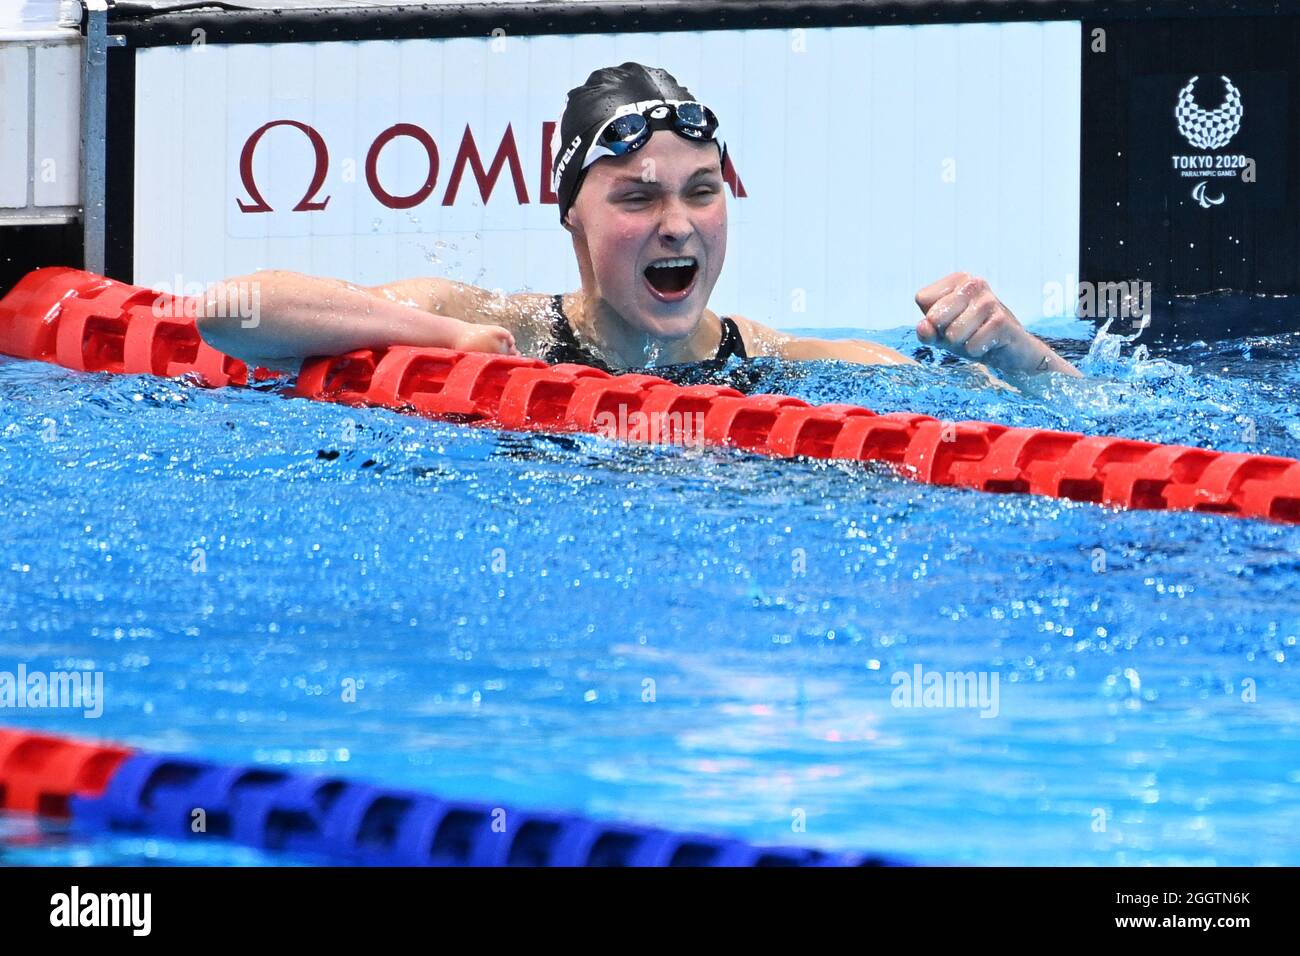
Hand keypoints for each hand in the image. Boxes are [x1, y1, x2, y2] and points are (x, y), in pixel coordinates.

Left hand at [914, 272, 1076, 376]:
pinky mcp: (1002, 320)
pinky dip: (975, 350)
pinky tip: (988, 343)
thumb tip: (923, 326)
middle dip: (945, 333)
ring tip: (976, 336)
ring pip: (953, 333)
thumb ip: (927, 332)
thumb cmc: (971, 336)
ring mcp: (989, 300)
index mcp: (958, 279)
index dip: (930, 318)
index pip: (922, 298)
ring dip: (961, 343)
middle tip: (964, 332)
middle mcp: (974, 283)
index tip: (950, 319)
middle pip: (935, 317)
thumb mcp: (942, 335)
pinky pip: (971, 345)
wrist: (1009, 350)